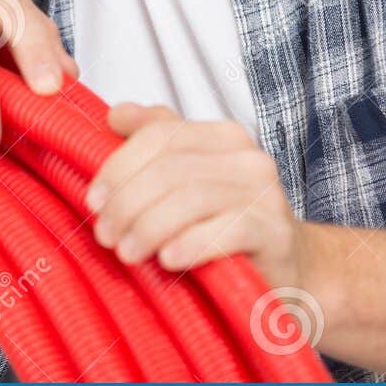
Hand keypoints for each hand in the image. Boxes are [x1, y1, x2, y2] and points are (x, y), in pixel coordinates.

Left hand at [84, 103, 303, 285]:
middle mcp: (248, 157)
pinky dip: (190, 245)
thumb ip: (156, 142)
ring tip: (127, 252)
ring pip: (192, 198)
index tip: (93, 200)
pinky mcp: (275, 233)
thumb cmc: (228, 226)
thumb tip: (115, 115)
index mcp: (223, 136)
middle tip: (105, 234)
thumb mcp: (191, 181)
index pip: (160, 134)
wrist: (292, 270)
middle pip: (171, 168)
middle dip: (128, 202)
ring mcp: (265, 194)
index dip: (118, 165)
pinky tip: (168, 260)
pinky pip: (226, 231)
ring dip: (149, 226)